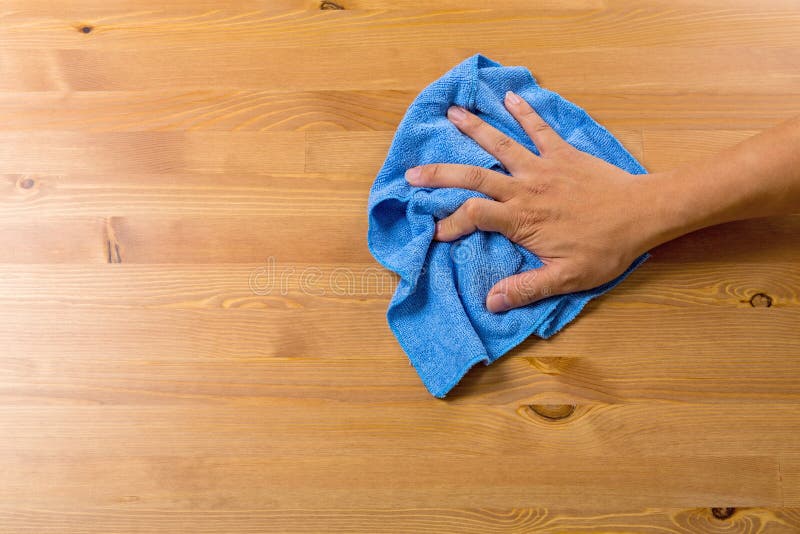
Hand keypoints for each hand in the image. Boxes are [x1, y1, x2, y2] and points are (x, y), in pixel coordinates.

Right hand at [404, 91, 661, 312]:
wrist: (642, 214)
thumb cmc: (605, 248)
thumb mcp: (566, 278)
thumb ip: (527, 288)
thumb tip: (490, 301)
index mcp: (522, 219)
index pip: (473, 217)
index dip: (449, 224)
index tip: (434, 233)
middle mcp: (525, 189)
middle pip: (474, 177)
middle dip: (441, 174)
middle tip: (413, 172)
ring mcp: (542, 167)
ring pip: (500, 145)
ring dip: (474, 129)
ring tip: (451, 113)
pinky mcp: (561, 153)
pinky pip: (539, 128)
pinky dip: (524, 111)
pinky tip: (510, 96)